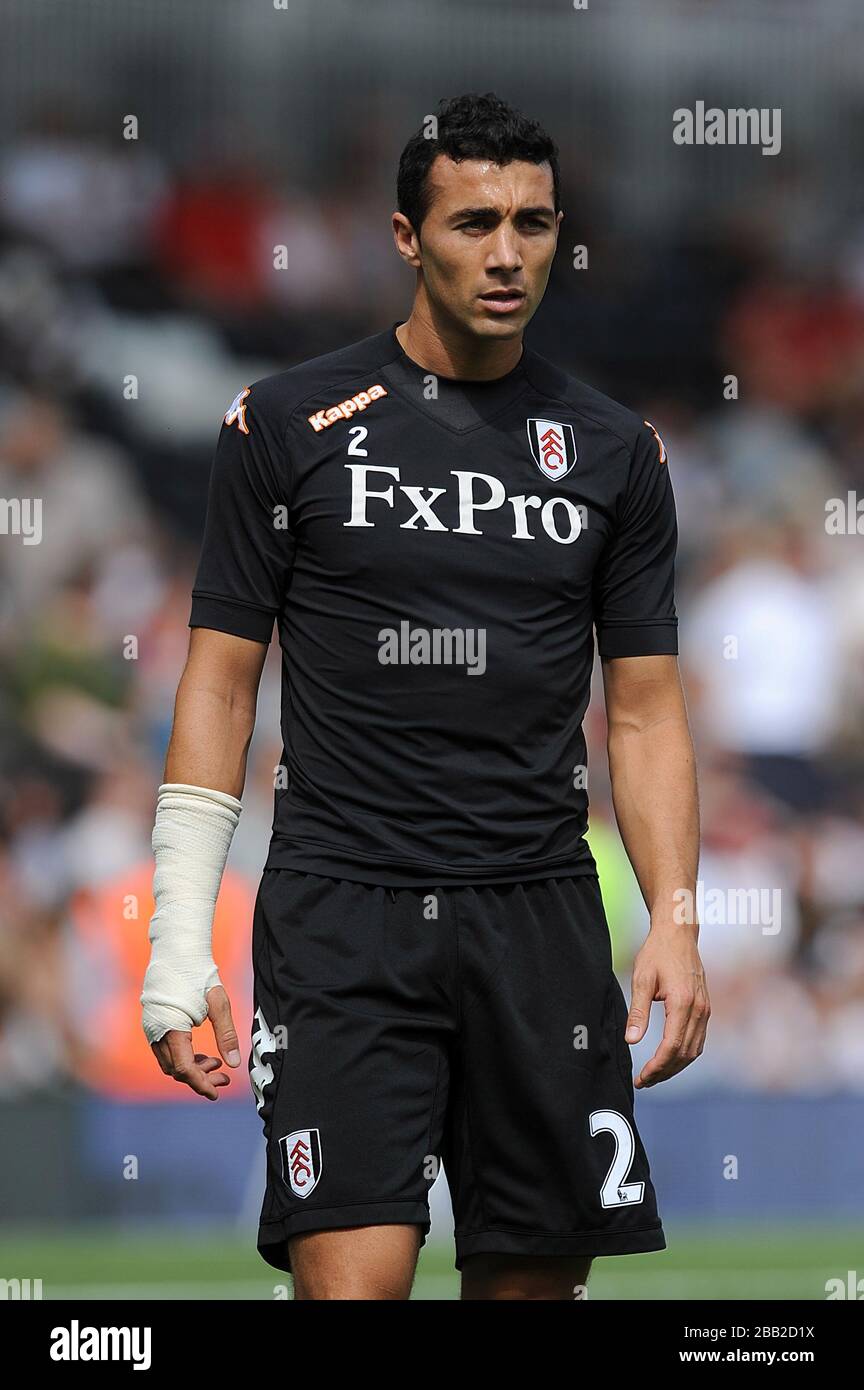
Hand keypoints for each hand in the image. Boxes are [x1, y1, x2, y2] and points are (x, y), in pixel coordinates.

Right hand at [151, 984, 241, 1100]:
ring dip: (192, 1069)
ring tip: (217, 1063)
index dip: (201, 1084)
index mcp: (172, 1029)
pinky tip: (203, 1053)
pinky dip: (184, 1058)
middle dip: (200, 1078)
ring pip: (170, 1062)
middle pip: (176, 1070)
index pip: (185, 1069)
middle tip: (225, 1077)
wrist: (177, 950)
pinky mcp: (153, 1024)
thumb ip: (226, 1034)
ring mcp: (151, 1029)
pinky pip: (166, 1051)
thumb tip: (234, 1063)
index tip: (218, 1092)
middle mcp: (156, 1032)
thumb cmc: (199, 973)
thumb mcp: (219, 1003)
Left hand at [625, 925, 709, 1087]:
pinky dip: (684, 1055)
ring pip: (694, 1050)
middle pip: (685, 1053)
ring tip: (654, 1075)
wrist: (679, 933)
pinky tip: (669, 1058)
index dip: (657, 1066)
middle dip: (664, 1072)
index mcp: (683, 1003)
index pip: (672, 1046)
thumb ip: (638, 1012)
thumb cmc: (657, 953)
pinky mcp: (705, 1008)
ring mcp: (706, 1009)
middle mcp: (700, 1009)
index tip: (642, 1077)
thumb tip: (632, 1040)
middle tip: (644, 1081)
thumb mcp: (642, 979)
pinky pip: (698, 1040)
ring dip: (675, 1066)